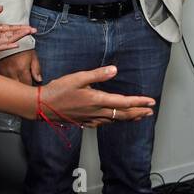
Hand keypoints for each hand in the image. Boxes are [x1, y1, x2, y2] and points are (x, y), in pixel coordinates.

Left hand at [0, 6, 34, 54]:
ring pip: (8, 40)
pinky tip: (16, 44)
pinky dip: (8, 46)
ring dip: (18, 37)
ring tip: (28, 34)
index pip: (10, 28)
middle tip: (34, 30)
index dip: (19, 27)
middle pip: (12, 34)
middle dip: (23, 32)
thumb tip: (2, 7)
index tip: (29, 27)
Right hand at [0, 48, 41, 85]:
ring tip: (18, 86)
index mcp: (22, 68)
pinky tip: (11, 82)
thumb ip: (36, 69)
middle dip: (22, 89)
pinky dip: (7, 82)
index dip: (30, 87)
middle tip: (26, 89)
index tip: (32, 89)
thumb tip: (39, 80)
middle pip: (18, 86)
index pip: (27, 84)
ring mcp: (4, 71)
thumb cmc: (24, 47)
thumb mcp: (33, 56)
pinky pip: (3, 80)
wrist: (11, 38)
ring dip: (14, 86)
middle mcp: (12, 71)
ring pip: (10, 84)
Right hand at [39, 66, 155, 127]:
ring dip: (129, 118)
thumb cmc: (58, 90)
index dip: (139, 102)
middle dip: (139, 112)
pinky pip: (105, 123)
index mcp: (97, 100)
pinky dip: (115, 121)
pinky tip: (116, 119)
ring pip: (115, 120)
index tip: (151, 101)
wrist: (42, 106)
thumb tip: (114, 70)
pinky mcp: (85, 122)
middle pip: (123, 114)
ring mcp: (91, 119)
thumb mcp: (78, 77)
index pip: (124, 102)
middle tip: (150, 111)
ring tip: (139, 115)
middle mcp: (96, 112)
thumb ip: (97, 74)